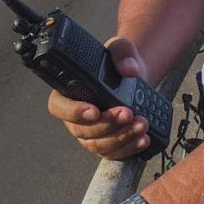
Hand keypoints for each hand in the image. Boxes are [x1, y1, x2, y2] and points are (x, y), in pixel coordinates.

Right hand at [48, 36, 151, 159]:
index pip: (59, 107)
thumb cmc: (119, 64)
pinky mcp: (107, 145)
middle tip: (128, 113)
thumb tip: (130, 69)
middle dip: (107, 124)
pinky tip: (144, 139)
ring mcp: (90, 134)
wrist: (136, 80)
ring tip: (142, 124)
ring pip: (99, 145)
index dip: (74, 112)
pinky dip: (130, 148)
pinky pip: (114, 153)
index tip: (95, 110)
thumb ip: (122, 53)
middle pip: (82, 130)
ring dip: (121, 137)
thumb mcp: (121, 49)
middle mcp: (75, 118)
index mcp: (68, 93)